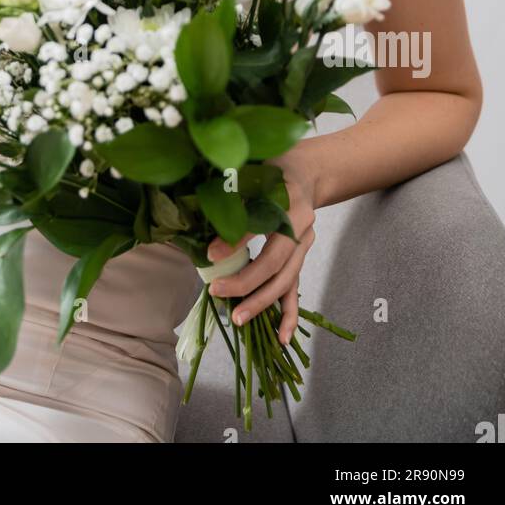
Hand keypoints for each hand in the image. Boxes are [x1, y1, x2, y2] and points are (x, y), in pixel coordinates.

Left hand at [206, 153, 318, 345]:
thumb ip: (233, 184)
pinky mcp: (301, 259)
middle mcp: (301, 226)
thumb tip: (197, 201)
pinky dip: (289, 315)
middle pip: (275, 261)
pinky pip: (296, 290)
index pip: (260, 225)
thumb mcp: (254, 165)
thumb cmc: (273, 167)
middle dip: (247, 281)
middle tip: (218, 292)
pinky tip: (282, 339)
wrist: (307, 172)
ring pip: (286, 280)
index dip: (236, 241)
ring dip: (262, 302)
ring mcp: (304, 246)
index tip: (210, 255)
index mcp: (287, 199)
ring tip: (238, 318)